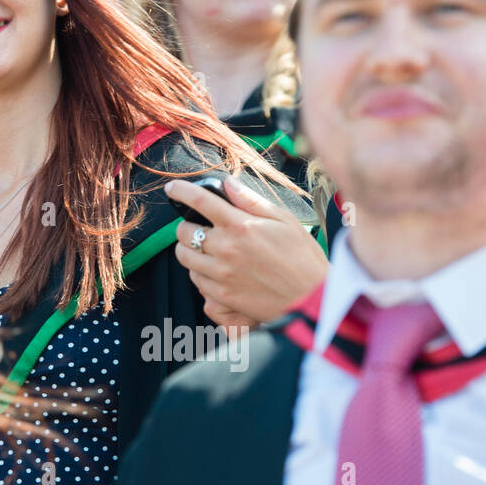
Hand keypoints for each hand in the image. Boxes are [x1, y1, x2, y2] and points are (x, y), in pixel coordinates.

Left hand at [167, 175, 327, 328]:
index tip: (172, 188)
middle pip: (184, 231)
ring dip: (191, 249)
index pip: (198, 201)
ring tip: (208, 250)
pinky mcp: (222, 296)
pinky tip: (216, 270)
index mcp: (241, 226)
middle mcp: (226, 249)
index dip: (180, 190)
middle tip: (202, 227)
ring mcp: (221, 274)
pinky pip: (195, 280)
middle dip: (188, 226)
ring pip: (184, 257)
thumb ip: (251, 201)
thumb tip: (228, 183)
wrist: (313, 300)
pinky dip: (200, 273)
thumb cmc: (303, 258)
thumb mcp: (285, 221)